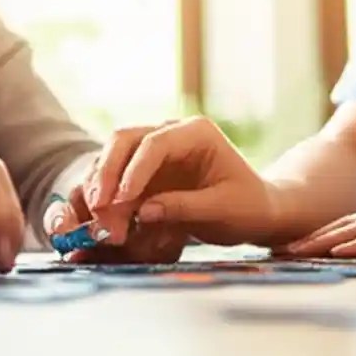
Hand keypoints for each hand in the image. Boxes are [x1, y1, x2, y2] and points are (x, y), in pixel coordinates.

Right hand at [47, 118, 280, 261]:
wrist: (256, 212)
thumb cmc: (248, 207)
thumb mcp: (223, 210)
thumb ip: (184, 208)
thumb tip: (143, 212)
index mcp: (196, 133)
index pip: (155, 143)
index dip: (133, 171)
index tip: (121, 202)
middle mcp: (169, 133)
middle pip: (123, 141)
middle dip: (106, 174)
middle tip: (99, 208)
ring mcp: (153, 152)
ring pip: (111, 157)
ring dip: (100, 188)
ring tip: (99, 223)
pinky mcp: (142, 173)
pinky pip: (113, 179)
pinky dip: (103, 198)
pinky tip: (100, 221)